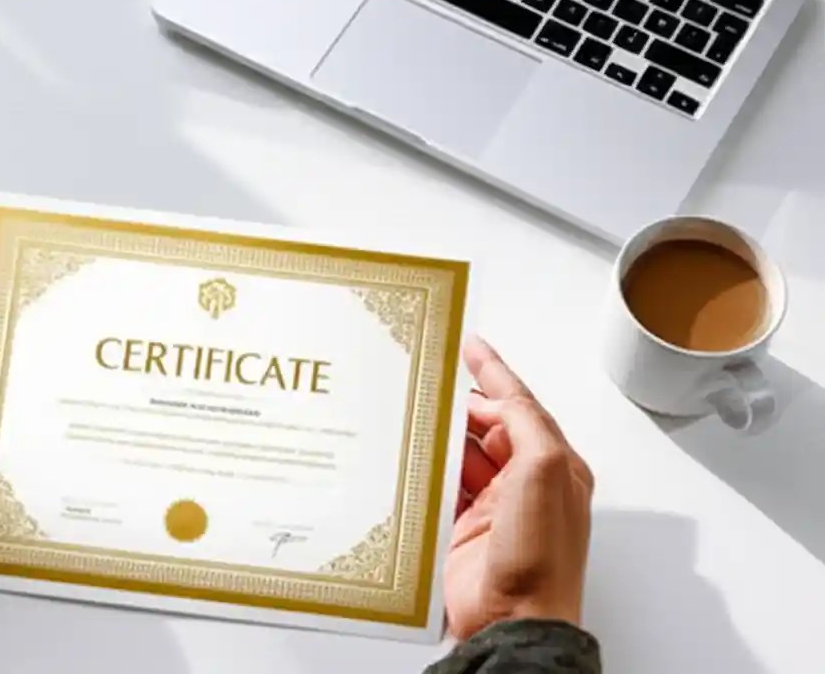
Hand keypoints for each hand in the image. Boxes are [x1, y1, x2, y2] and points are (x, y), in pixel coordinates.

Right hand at [444, 335, 593, 638]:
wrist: (513, 618)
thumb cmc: (541, 556)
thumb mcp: (545, 469)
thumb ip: (526, 423)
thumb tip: (500, 399)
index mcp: (553, 463)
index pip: (520, 404)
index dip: (494, 372)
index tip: (471, 347)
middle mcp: (523, 483)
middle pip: (485, 427)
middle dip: (459, 405)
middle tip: (429, 382)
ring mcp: (491, 507)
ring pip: (458, 456)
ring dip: (438, 438)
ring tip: (414, 414)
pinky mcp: (461, 529)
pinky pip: (439, 489)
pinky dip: (424, 473)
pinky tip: (411, 460)